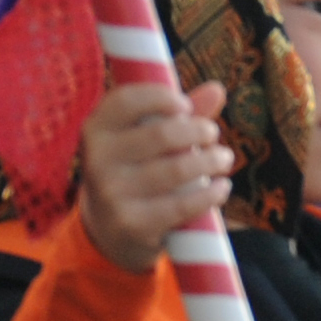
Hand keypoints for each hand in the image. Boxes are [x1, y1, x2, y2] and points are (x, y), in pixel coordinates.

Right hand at [77, 80, 231, 273]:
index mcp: (96, 130)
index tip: (185, 105)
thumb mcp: (144, 141)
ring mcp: (112, 193)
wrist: (109, 231)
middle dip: (198, 130)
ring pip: (178, 169)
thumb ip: (177, 116)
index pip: (126, 101)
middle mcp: (97, 160)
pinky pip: (182, 204)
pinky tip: (222, 187)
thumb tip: (217, 88)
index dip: (161, 97)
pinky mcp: (132, 224)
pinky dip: (211, 194)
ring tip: (224, 158)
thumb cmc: (135, 171)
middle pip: (162, 134)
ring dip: (211, 161)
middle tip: (213, 133)